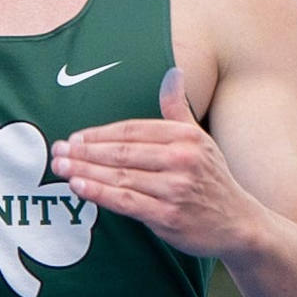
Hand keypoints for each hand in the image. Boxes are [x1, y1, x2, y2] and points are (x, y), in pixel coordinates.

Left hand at [54, 72, 260, 258]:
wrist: (239, 224)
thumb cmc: (212, 180)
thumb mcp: (199, 140)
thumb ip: (178, 109)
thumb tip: (173, 72)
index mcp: (185, 137)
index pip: (132, 130)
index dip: (100, 134)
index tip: (75, 137)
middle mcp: (182, 159)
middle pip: (122, 151)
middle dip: (85, 151)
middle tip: (57, 151)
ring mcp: (176, 188)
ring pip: (120, 176)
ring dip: (85, 171)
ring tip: (60, 167)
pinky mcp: (169, 216)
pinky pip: (126, 201)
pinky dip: (99, 193)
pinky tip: (79, 187)